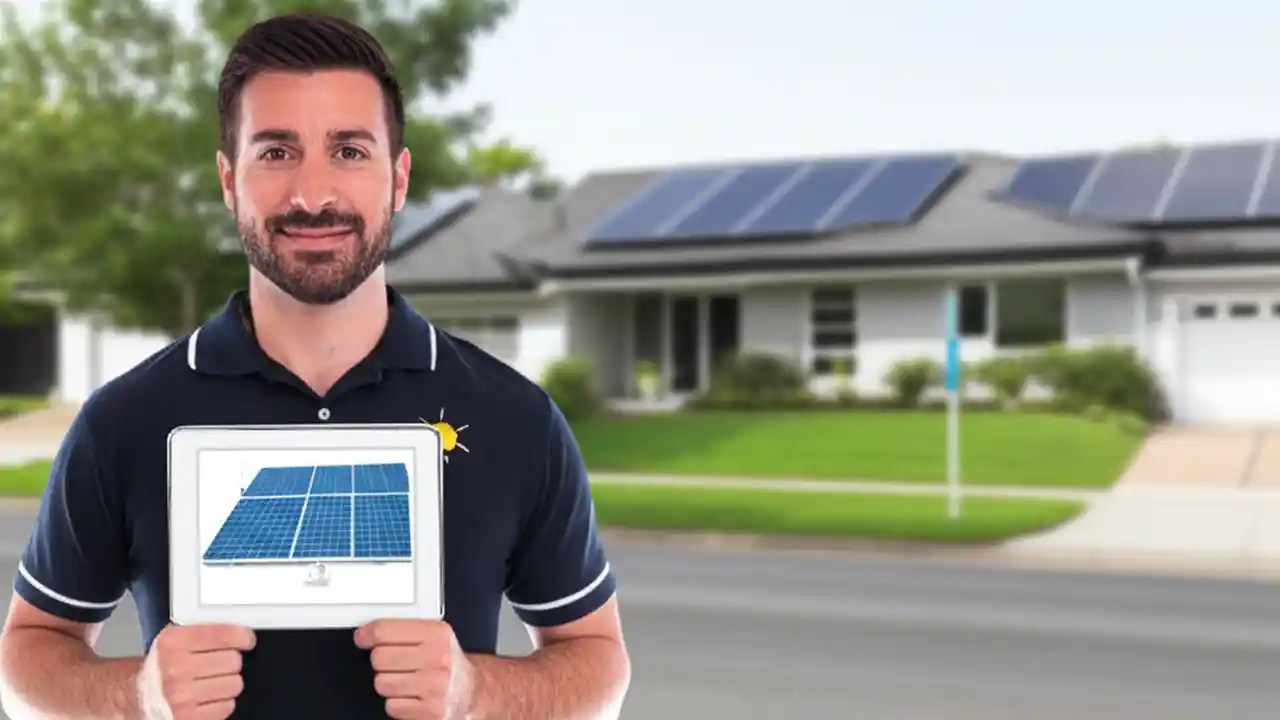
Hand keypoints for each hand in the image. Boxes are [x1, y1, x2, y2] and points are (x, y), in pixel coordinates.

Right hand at [135, 622, 255, 718]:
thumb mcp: (172, 640)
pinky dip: (222, 702)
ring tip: (211, 681)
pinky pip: (227, 706)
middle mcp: (177, 670)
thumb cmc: (157, 667)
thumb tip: (238, 632)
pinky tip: (207, 697)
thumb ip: (203, 632)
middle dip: (230, 662)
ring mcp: (183, 697)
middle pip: (233, 661)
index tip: (246, 640)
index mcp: (173, 644)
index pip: (223, 635)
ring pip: (234, 684)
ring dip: (227, 683)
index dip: (241, 637)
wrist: (132, 696)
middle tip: (218, 664)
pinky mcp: (189, 718)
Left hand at [354, 619, 474, 719]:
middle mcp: (438, 659)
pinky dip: (397, 703)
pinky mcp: (431, 711)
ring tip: (404, 680)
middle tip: (392, 662)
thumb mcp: (434, 636)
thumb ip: (404, 630)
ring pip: (382, 683)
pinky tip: (410, 696)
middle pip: (379, 658)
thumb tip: (368, 632)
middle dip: (381, 661)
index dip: (367, 635)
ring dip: (388, 683)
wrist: (471, 691)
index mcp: (437, 634)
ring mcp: (435, 686)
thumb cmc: (447, 663)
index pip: (384, 631)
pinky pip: (392, 706)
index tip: (363, 638)